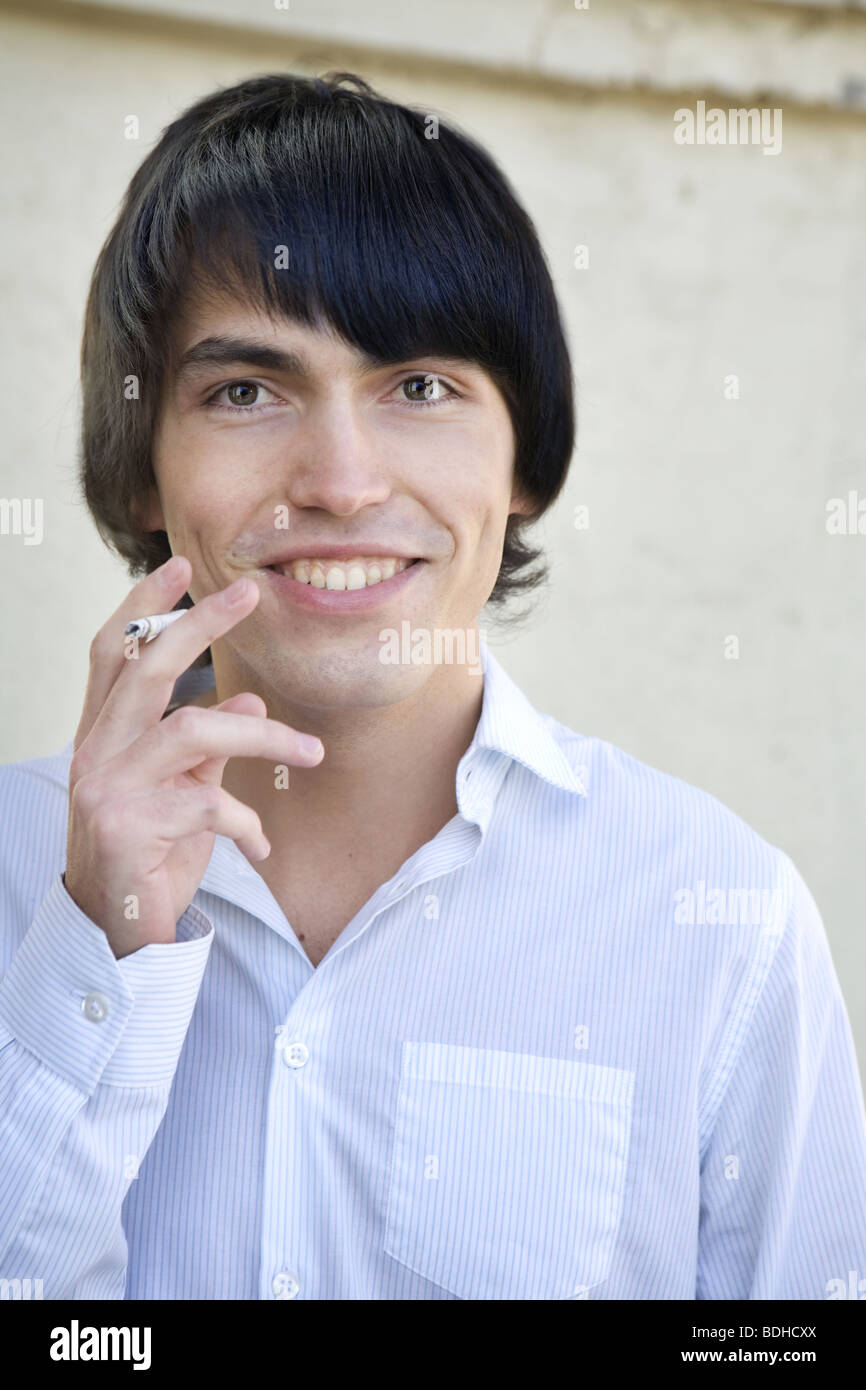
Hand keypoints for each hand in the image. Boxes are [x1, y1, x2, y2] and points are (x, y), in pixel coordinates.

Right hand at [64, 555, 322, 957]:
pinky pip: (208, 805)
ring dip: (262, 736)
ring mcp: (106, 790)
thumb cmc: (151, 857)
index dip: (141, 607)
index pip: (111, 655)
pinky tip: (261, 847)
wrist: (117, 934)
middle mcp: (95, 755)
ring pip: (191, 731)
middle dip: (199, 623)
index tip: (177, 565)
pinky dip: (246, 823)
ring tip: (312, 751)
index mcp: (102, 738)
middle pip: (145, 667)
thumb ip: (210, 748)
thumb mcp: (185, 794)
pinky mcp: (129, 829)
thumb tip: (250, 700)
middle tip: (248, 592)